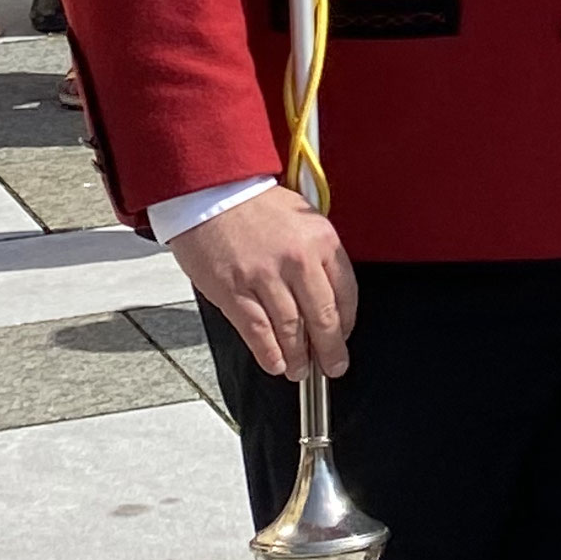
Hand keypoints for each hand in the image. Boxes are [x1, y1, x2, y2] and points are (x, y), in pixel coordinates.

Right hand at [167, 184, 359, 378]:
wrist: (212, 191)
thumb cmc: (255, 204)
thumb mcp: (304, 217)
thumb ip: (319, 254)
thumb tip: (328, 293)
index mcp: (322, 240)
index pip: (347, 293)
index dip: (348, 323)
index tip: (344, 336)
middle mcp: (298, 260)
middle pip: (324, 317)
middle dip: (331, 350)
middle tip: (333, 365)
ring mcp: (265, 277)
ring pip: (291, 330)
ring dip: (298, 357)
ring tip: (300, 369)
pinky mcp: (234, 290)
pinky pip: (258, 331)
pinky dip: (269, 353)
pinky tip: (276, 363)